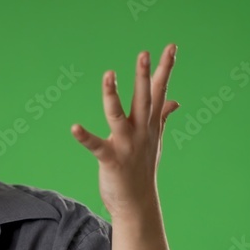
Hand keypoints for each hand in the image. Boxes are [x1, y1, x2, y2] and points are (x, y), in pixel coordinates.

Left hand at [71, 44, 179, 220]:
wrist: (138, 203)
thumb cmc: (143, 168)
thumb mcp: (155, 140)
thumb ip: (162, 117)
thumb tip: (176, 101)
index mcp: (150, 124)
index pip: (160, 91)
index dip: (165, 68)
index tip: (171, 47)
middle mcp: (141, 132)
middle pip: (143, 98)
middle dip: (144, 75)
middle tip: (144, 53)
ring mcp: (126, 145)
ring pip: (118, 116)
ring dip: (113, 95)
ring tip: (108, 74)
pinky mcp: (111, 160)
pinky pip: (95, 146)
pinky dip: (84, 138)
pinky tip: (73, 128)